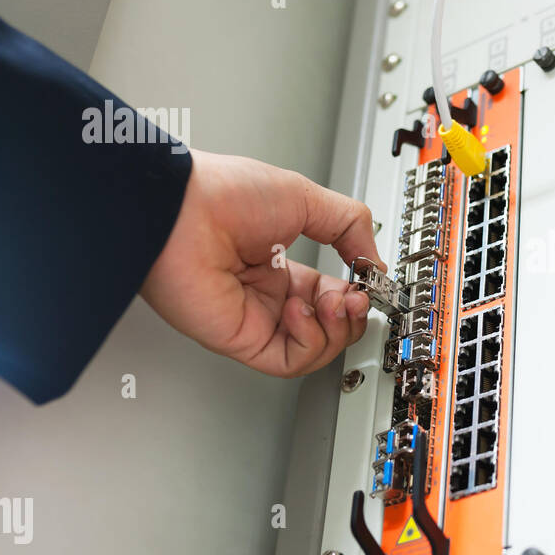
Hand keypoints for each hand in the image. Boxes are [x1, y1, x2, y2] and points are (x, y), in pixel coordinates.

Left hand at [141, 149, 383, 376]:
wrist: (180, 208)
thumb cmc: (223, 194)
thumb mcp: (306, 197)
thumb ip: (350, 225)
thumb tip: (374, 262)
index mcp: (278, 264)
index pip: (330, 295)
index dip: (355, 293)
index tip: (369, 282)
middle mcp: (266, 295)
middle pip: (328, 327)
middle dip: (353, 315)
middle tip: (357, 296)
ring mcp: (254, 319)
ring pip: (315, 350)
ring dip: (337, 329)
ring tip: (334, 301)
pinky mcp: (241, 339)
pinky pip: (290, 360)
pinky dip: (310, 341)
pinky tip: (301, 309)